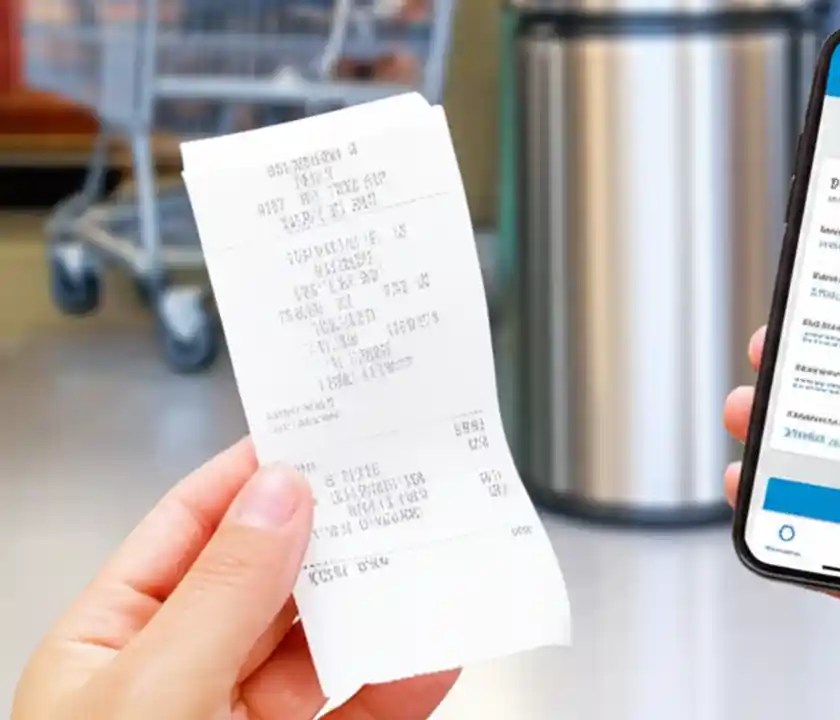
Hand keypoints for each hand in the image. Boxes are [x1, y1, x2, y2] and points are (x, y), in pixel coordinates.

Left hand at [13, 439, 458, 718]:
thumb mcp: (153, 692)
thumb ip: (225, 592)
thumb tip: (279, 495)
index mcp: (114, 642)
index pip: (188, 531)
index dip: (250, 475)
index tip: (315, 432)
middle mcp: (179, 677)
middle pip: (269, 580)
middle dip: (331, 533)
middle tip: (391, 484)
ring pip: (323, 646)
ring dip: (376, 603)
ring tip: (427, 558)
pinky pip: (360, 712)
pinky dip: (402, 682)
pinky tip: (433, 652)